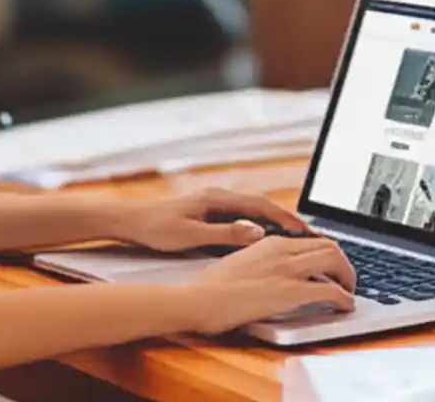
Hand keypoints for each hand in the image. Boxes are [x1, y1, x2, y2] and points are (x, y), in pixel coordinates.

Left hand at [114, 187, 310, 252]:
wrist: (127, 220)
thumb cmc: (154, 228)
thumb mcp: (190, 235)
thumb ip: (225, 234)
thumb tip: (257, 232)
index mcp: (216, 198)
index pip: (260, 206)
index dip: (285, 218)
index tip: (305, 230)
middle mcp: (216, 196)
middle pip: (259, 205)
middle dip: (285, 219)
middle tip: (307, 234)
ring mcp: (211, 202)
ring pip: (250, 210)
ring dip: (272, 221)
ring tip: (292, 236)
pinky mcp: (205, 210)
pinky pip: (239, 214)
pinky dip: (256, 223)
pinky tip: (261, 236)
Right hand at [187, 236, 356, 334]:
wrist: (199, 300)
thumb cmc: (209, 288)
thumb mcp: (237, 263)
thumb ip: (258, 262)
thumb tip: (269, 273)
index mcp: (268, 243)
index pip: (310, 239)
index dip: (327, 253)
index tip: (331, 266)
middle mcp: (282, 250)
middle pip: (329, 245)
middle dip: (344, 262)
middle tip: (345, 279)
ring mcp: (287, 269)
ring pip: (335, 260)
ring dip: (348, 276)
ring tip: (348, 291)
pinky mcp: (291, 291)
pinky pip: (331, 291)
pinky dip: (344, 298)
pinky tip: (345, 306)